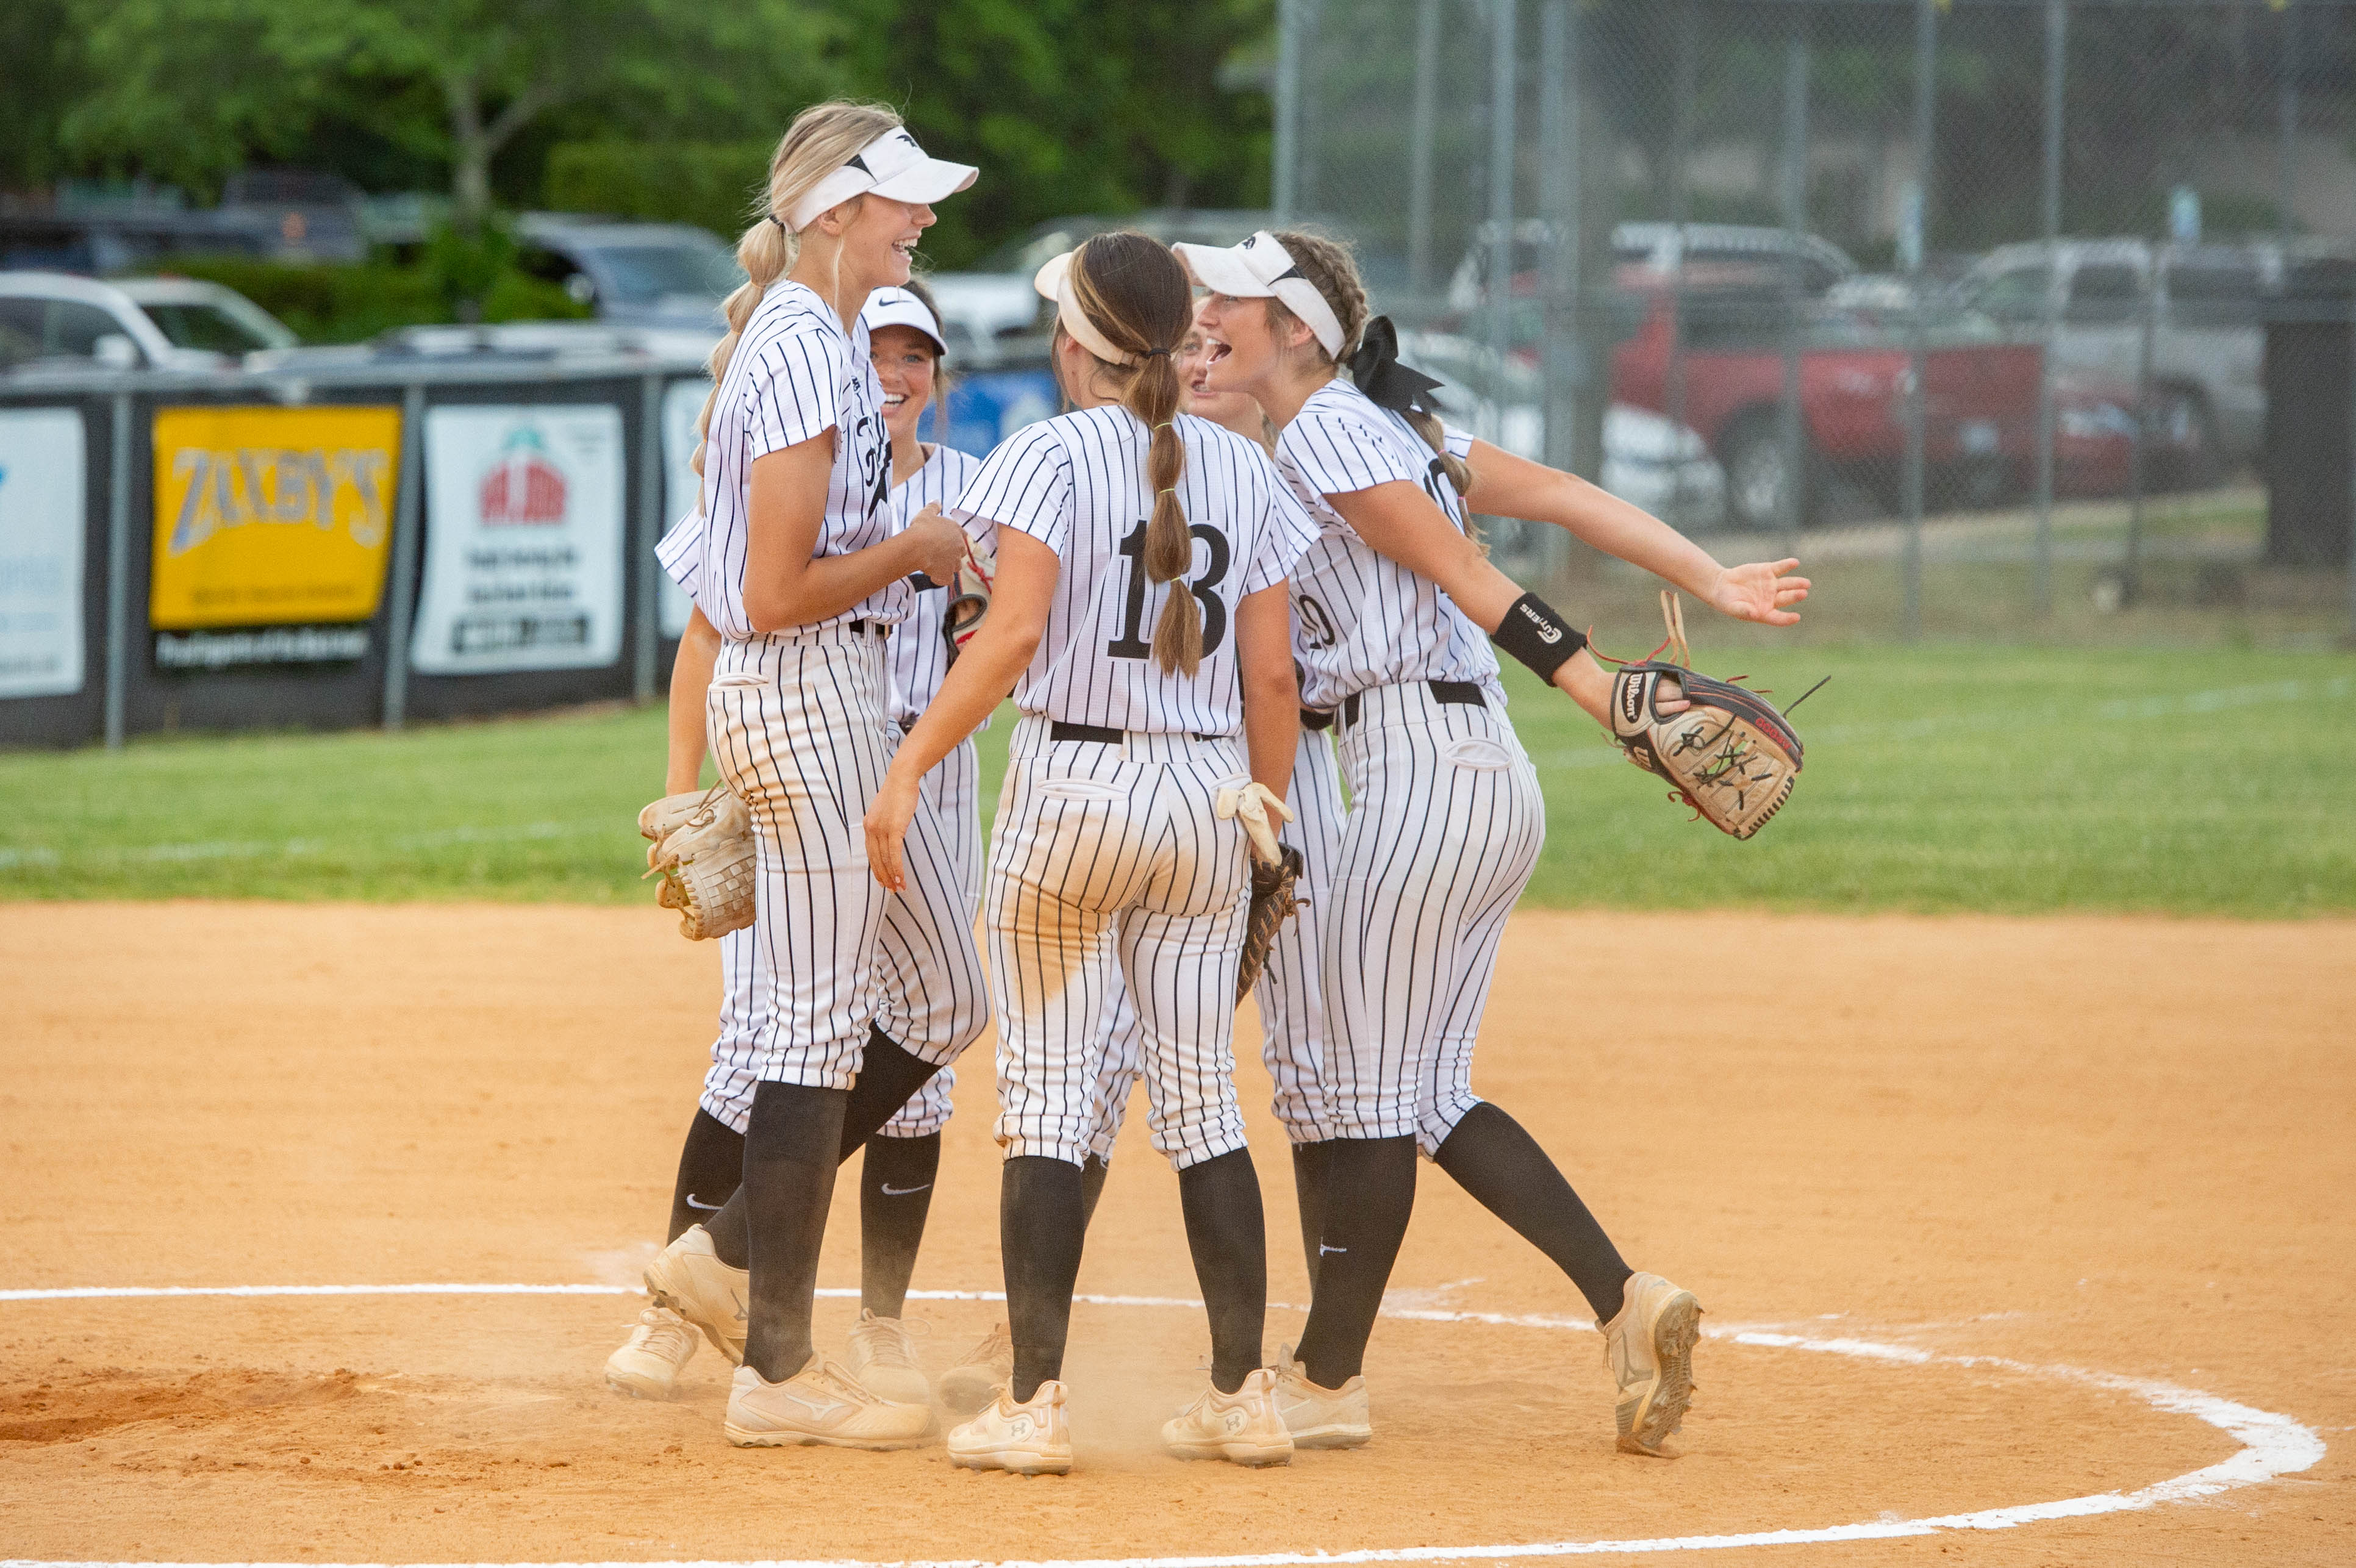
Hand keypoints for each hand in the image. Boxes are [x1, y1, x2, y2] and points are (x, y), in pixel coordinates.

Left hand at [862, 769, 922, 892]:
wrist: (902, 777)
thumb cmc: (899, 791)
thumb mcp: (888, 809)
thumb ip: (886, 822)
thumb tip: (892, 832)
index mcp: (868, 825)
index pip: (871, 854)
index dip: (877, 869)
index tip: (883, 881)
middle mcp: (871, 829)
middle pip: (876, 860)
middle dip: (884, 878)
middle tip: (892, 891)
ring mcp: (881, 830)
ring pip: (885, 860)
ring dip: (892, 877)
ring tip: (899, 889)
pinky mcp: (894, 829)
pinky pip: (894, 855)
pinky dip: (897, 869)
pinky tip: (901, 879)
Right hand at [903, 505, 966, 590]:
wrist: (917, 547)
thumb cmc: (921, 529)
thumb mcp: (926, 513)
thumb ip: (933, 507)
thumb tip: (937, 501)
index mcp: (956, 530)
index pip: (962, 534)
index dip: (955, 537)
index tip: (945, 540)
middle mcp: (959, 546)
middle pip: (961, 551)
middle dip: (952, 553)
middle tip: (938, 551)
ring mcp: (955, 562)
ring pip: (955, 566)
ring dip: (947, 566)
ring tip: (934, 563)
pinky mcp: (947, 574)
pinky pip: (947, 579)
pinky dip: (941, 578)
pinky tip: (933, 576)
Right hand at [1707, 559, 1809, 625]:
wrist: (1722, 585)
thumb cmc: (1727, 602)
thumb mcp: (1732, 607)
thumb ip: (1743, 611)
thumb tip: (1754, 614)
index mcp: (1765, 612)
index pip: (1778, 617)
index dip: (1787, 618)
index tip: (1796, 617)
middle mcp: (1772, 599)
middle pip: (1786, 598)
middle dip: (1795, 596)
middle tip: (1803, 593)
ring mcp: (1771, 585)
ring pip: (1787, 584)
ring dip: (1796, 583)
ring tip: (1806, 583)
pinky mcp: (1768, 571)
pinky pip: (1780, 568)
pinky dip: (1787, 565)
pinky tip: (1795, 563)